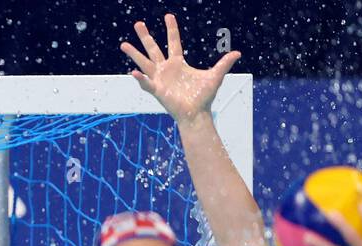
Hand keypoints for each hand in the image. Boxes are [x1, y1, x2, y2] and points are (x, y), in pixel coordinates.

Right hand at [121, 14, 240, 122]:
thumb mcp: (215, 76)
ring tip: (123, 44)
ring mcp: (159, 79)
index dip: (171, 29)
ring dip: (134, 54)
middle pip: (153, 49)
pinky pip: (146, 83)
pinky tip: (133, 73)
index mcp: (178, 63)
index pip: (174, 42)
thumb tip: (237, 53)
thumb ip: (224, 63)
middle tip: (137, 23)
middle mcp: (166, 69)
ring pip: (144, 63)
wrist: (197, 113)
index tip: (168, 16)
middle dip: (145, 36)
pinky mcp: (157, 90)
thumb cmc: (204, 97)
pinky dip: (140, 79)